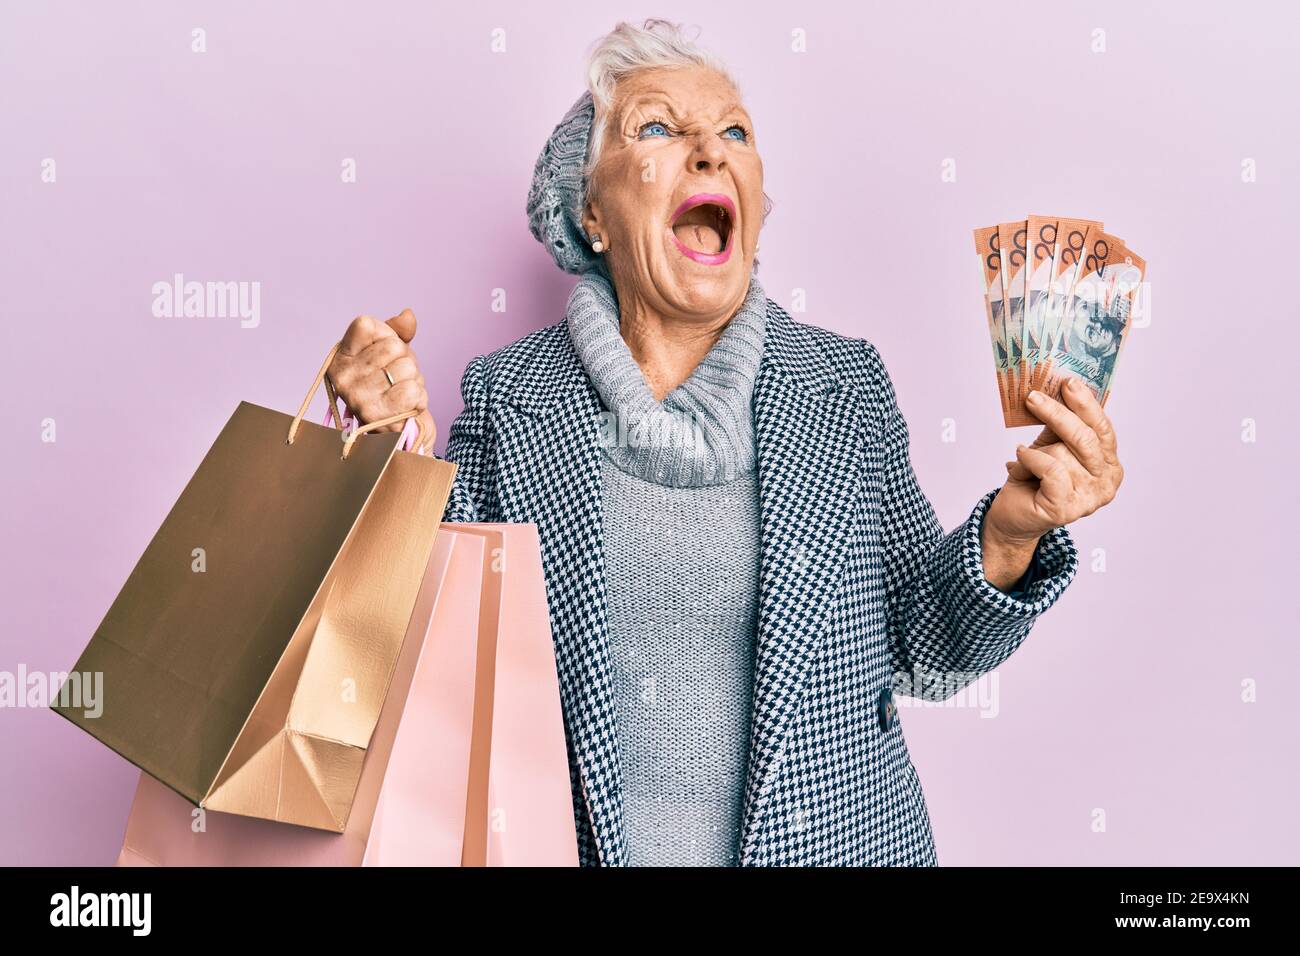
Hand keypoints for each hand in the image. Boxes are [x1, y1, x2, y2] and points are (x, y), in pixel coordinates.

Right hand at [327, 309, 435, 442]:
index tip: (385, 352)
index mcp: (341, 358)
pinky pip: (413, 391)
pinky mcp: (375, 416)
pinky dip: (419, 397)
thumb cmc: (393, 387)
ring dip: (414, 381)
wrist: (400, 431)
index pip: (365, 324)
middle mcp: (342, 377)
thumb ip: (397, 331)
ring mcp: (357, 397)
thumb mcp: (392, 354)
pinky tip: (407, 406)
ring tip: (401, 393)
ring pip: (406, 368)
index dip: (386, 334)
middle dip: (405, 361)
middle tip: (396, 378)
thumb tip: (408, 315)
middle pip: (393, 346)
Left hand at [987, 377, 1124, 546]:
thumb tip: (1059, 390)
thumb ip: (1060, 425)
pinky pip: (1050, 469)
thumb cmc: (1033, 480)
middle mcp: (1107, 482)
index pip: (1102, 428)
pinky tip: (1019, 460)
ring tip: (1024, 459)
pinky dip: (1031, 460)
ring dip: (1035, 451)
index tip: (1068, 382)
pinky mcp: (1066, 509)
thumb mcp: (1049, 446)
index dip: (1086, 404)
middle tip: (1032, 396)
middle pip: (1085, 437)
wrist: (1012, 516)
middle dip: (1057, 413)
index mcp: (1109, 464)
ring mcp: (1089, 498)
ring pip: (1062, 452)